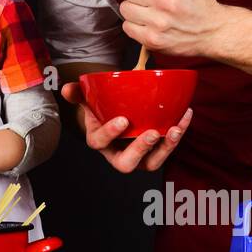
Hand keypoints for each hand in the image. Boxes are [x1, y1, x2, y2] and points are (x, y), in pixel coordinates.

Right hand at [60, 81, 190, 173]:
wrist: (117, 116)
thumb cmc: (103, 111)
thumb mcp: (89, 101)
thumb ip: (79, 94)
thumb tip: (66, 88)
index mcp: (100, 142)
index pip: (100, 142)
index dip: (110, 133)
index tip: (122, 120)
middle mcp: (119, 154)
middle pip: (127, 163)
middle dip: (141, 150)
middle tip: (152, 133)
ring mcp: (139, 156)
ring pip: (152, 162)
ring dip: (166, 148)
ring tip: (175, 129)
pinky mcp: (156, 152)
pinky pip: (168, 148)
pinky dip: (179, 133)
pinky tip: (186, 115)